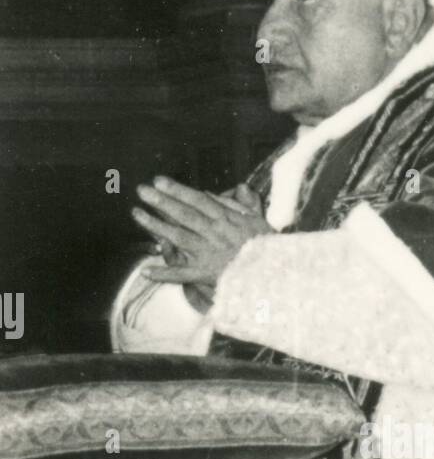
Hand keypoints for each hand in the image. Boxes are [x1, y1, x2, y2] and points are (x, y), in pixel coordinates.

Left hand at [132, 177, 269, 284]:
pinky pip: (182, 274)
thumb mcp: (260, 221)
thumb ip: (245, 204)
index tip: (160, 181)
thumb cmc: (267, 249)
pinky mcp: (205, 274)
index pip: (198, 200)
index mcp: (226, 219)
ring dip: (156, 226)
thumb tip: (235, 189)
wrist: (271, 277)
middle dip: (161, 201)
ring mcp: (207, 253)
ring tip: (137, 214)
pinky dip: (164, 274)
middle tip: (142, 190)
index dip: (178, 190)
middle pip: (184, 214)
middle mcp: (213, 233)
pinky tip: (146, 271)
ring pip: (178, 237)